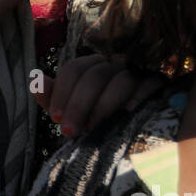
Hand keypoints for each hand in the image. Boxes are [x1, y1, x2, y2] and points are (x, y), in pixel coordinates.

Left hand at [34, 54, 162, 136]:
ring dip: (103, 105)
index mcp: (92, 66)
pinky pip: (151, 83)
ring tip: (92, 128)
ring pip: (120, 80)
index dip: (61, 93)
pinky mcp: (161, 82)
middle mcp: (115, 64)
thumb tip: (34, 80)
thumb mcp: (73, 109)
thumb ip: (53, 97)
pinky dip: (139, 96)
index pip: (73, 69)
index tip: (54, 118)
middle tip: (69, 131)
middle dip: (78, 105)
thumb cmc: (101, 117)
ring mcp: (139, 72)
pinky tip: (128, 112)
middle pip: (94, 76)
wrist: (140, 132)